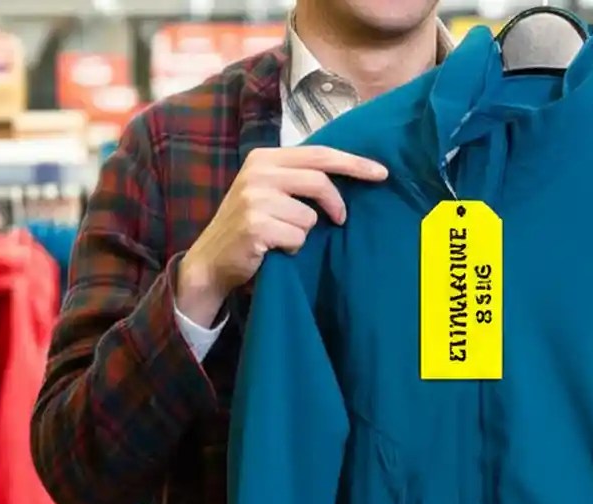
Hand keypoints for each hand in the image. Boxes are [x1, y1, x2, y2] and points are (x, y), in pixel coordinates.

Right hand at [177, 146, 388, 325]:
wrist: (211, 260)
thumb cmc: (250, 226)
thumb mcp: (269, 191)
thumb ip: (298, 178)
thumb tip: (348, 174)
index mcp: (264, 158)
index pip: (319, 154)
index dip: (353, 163)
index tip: (381, 173)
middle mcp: (258, 173)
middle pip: (319, 181)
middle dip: (337, 204)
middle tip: (341, 220)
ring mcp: (254, 199)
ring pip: (309, 216)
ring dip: (303, 233)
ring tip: (281, 237)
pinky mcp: (255, 225)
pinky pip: (297, 237)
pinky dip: (292, 248)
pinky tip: (273, 248)